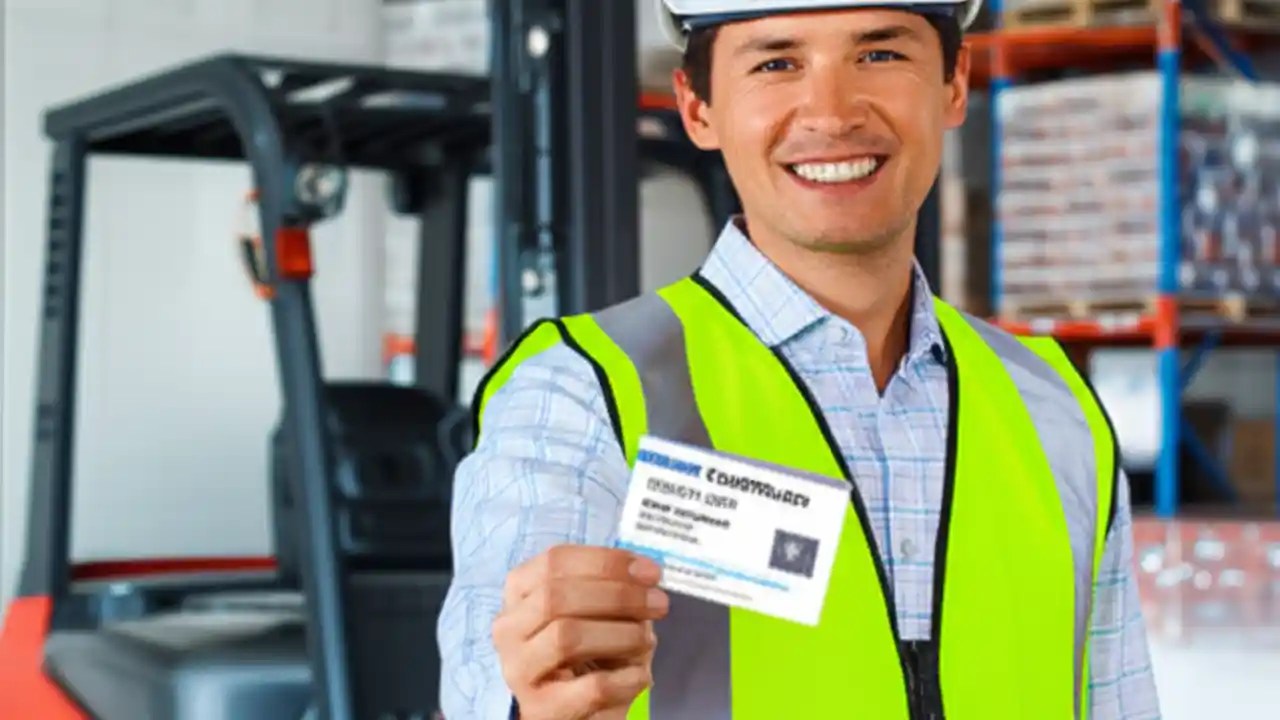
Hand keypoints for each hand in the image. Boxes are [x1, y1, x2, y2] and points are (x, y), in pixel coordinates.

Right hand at [492, 544, 669, 719]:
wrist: (575, 707)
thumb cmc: (587, 649)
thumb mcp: (595, 609)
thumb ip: (613, 586)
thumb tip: (644, 573)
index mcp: (519, 591)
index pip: (555, 561)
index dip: (606, 562)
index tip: (650, 571)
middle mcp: (508, 628)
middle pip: (557, 597)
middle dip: (618, 595)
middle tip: (659, 603)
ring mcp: (518, 670)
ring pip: (567, 638)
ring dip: (621, 634)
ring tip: (646, 641)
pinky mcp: (540, 709)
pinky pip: (591, 688)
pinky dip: (626, 679)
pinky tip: (641, 676)